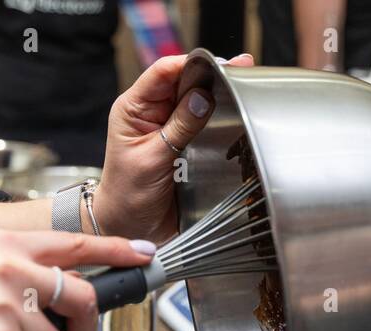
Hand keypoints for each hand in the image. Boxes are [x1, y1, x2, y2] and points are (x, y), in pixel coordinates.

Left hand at [95, 52, 253, 244]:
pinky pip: (203, 122)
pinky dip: (219, 115)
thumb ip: (179, 128)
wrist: (131, 227)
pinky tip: (234, 109)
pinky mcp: (184, 142)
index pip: (163, 72)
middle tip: (241, 69)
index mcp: (134, 108)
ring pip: (196, 99)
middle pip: (183, 81)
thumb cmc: (128, 195)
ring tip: (242, 84)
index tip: (219, 64)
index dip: (190, 63)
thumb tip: (203, 97)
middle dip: (211, 75)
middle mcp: (151, 112)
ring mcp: (169, 126)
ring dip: (217, 94)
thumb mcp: (152, 159)